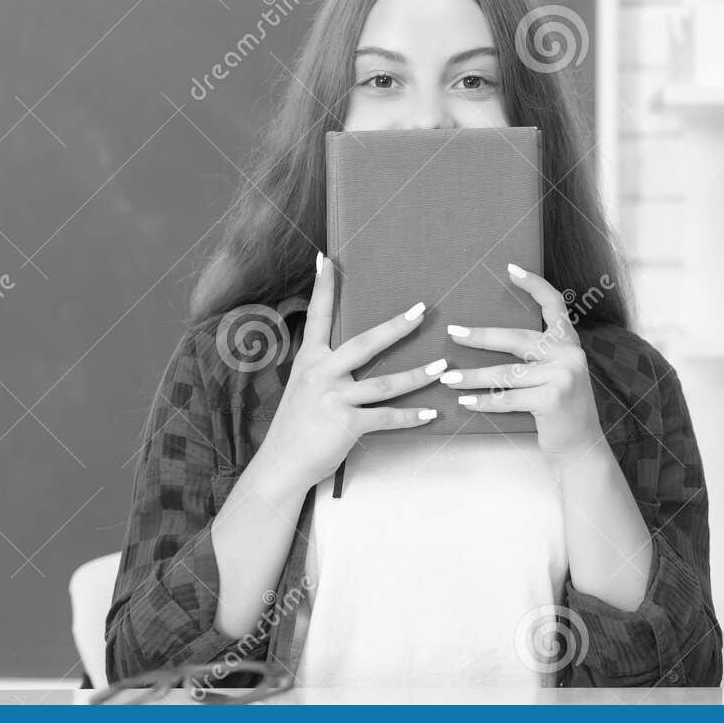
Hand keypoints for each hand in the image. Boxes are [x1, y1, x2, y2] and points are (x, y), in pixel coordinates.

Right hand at [252, 251, 442, 495]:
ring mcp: (335, 400)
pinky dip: (411, 417)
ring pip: (385, 383)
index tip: (327, 259)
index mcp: (310, 360)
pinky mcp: (347, 426)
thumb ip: (323, 367)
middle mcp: (322, 374)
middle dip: (396, 326)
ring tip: (442, 366)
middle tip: (421, 310)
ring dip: (417, 375)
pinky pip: (387, 418)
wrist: (281, 463)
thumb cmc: (295, 425)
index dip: (322, 287)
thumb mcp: (302, 386)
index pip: (318, 316)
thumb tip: (345, 351)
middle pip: (365, 343)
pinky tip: (431, 414)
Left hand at [437, 263, 604, 460]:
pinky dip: (485, 401)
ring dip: (473, 376)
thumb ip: (537, 356)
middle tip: (453, 333)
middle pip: (517, 339)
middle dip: (481, 337)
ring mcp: (563, 376)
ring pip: (506, 373)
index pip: (554, 305)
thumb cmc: (558, 410)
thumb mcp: (556, 375)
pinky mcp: (553, 399)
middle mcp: (570, 355)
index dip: (534, 285)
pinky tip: (466, 401)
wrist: (581, 448)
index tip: (511, 269)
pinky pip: (509, 398)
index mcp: (569, 343)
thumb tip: (490, 338)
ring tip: (448, 377)